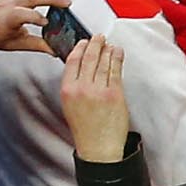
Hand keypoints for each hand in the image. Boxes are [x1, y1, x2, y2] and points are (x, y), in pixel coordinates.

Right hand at [59, 35, 130, 161]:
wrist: (98, 148)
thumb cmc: (85, 129)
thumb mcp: (70, 105)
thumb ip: (73, 85)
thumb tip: (81, 67)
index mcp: (68, 89)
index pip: (72, 61)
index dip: (79, 48)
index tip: (84, 42)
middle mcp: (82, 88)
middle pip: (88, 58)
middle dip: (95, 44)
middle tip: (99, 37)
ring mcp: (99, 90)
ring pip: (103, 63)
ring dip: (107, 50)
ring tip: (109, 43)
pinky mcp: (115, 94)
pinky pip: (115, 72)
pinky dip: (117, 59)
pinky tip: (117, 53)